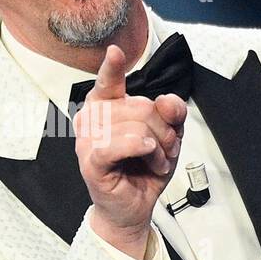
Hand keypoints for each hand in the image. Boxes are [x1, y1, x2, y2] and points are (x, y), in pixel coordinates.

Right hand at [72, 43, 187, 256]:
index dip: (112, 66)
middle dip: (164, 129)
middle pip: (140, 106)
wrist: (133, 207)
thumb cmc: (143, 170)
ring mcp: (88, 140)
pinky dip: (143, 148)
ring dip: (159, 147)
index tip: (115, 52)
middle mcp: (92, 119)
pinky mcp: (91, 161)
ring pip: (137, 126)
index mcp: (106, 108)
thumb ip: (172, 112)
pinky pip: (121, 143)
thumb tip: (167, 100)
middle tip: (163, 149)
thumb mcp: (168, 136)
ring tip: (156, 161)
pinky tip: (149, 157)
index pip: (109, 81)